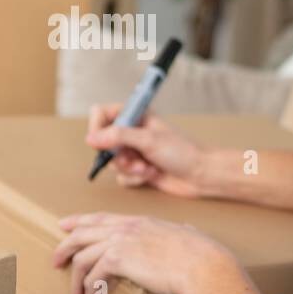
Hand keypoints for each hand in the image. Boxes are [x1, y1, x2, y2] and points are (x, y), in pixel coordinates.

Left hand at [52, 211, 254, 293]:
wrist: (202, 265)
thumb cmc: (202, 256)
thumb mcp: (188, 235)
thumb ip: (183, 232)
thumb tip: (189, 232)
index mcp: (139, 221)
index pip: (101, 217)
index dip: (79, 221)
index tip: (64, 225)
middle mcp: (125, 227)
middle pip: (82, 233)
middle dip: (64, 248)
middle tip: (56, 262)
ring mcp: (119, 241)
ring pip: (82, 259)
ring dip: (76, 283)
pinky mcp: (118, 260)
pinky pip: (93, 279)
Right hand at [85, 102, 207, 197]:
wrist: (201, 175)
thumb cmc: (183, 152)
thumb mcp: (148, 140)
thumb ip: (118, 136)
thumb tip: (91, 138)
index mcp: (136, 115)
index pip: (102, 114)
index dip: (97, 127)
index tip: (100, 141)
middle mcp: (132, 132)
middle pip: (104, 143)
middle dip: (118, 156)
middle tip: (133, 159)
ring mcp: (134, 152)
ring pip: (112, 163)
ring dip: (129, 169)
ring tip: (147, 169)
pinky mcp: (137, 170)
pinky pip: (121, 177)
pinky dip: (135, 179)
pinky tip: (152, 175)